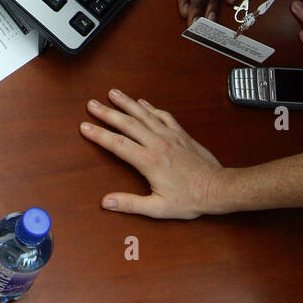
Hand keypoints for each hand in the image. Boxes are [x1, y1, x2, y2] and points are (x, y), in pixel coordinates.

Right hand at [80, 89, 223, 217]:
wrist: (217, 188)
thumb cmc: (189, 200)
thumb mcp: (158, 208)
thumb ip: (130, 204)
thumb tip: (106, 202)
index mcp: (149, 161)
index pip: (118, 144)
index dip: (99, 135)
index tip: (85, 126)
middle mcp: (158, 143)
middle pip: (127, 124)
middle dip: (107, 113)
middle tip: (91, 104)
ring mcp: (170, 135)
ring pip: (144, 115)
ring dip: (127, 103)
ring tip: (113, 93)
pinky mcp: (181, 133)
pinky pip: (163, 115)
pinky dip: (151, 107)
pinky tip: (143, 102)